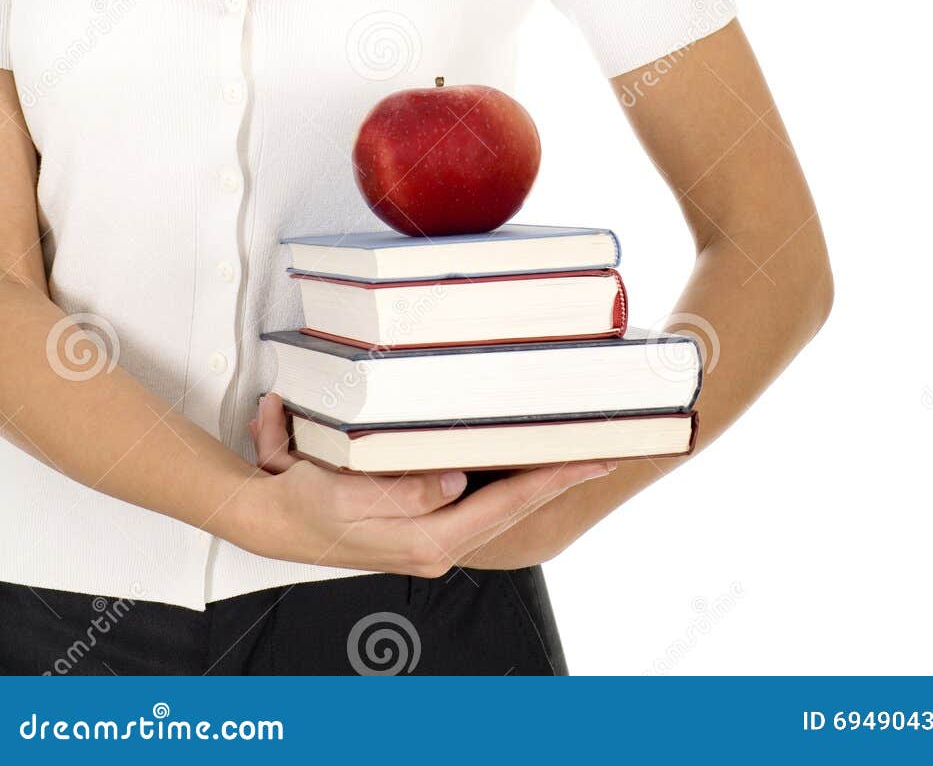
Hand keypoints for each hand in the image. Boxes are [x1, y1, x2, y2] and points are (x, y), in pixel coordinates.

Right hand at [233, 392, 615, 577]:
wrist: (267, 519)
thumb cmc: (302, 502)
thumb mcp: (346, 491)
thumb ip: (404, 491)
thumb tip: (455, 480)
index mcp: (425, 540)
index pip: (504, 503)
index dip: (550, 478)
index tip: (590, 458)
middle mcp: (435, 545)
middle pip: (512, 507)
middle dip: (557, 479)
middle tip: (601, 452)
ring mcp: (429, 539)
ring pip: (498, 506)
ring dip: (534, 482)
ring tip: (573, 456)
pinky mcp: (419, 527)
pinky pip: (476, 505)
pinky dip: (504, 485)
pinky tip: (518, 466)